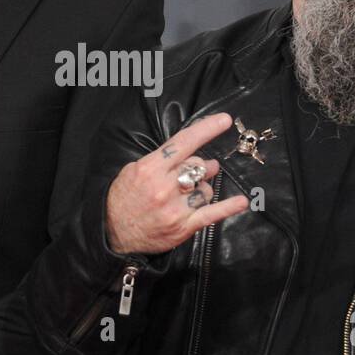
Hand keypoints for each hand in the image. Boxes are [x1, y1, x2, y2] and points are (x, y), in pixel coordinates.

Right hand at [105, 112, 248, 255]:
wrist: (112, 233)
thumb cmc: (123, 198)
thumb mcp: (133, 170)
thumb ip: (161, 160)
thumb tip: (193, 155)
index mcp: (150, 169)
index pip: (184, 143)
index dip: (207, 129)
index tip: (225, 120)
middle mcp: (165, 187)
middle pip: (199, 166)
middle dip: (200, 166)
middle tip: (194, 171)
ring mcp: (175, 208)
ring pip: (206, 188)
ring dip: (203, 188)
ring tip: (190, 194)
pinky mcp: (183, 227)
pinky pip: (212, 214)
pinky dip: (229, 208)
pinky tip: (242, 202)